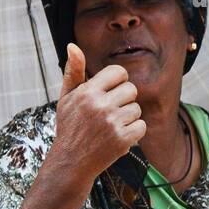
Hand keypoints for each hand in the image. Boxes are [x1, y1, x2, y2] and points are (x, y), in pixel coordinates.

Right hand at [48, 43, 146, 187]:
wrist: (70, 162)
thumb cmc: (70, 128)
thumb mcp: (66, 98)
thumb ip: (73, 72)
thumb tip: (73, 46)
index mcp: (88, 91)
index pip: (119, 72)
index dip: (118, 82)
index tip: (111, 93)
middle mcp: (100, 105)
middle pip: (131, 89)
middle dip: (124, 100)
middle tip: (110, 113)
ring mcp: (112, 123)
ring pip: (137, 109)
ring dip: (128, 118)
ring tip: (112, 127)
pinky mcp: (122, 140)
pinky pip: (141, 126)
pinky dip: (134, 133)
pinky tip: (119, 137)